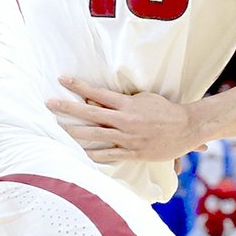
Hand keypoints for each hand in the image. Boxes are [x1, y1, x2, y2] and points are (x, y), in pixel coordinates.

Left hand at [46, 76, 205, 162]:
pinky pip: (108, 155)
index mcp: (127, 105)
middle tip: (49, 103)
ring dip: (74, 132)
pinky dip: (92, 154)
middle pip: (90, 114)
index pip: (97, 93)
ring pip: (95, 136)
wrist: (187, 128)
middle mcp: (124, 121)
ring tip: (57, 129)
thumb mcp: (144, 98)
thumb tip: (101, 100)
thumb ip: (123, 100)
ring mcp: (127, 139)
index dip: (78, 86)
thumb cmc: (165, 110)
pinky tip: (78, 153)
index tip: (62, 79)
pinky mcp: (132, 153)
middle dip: (67, 108)